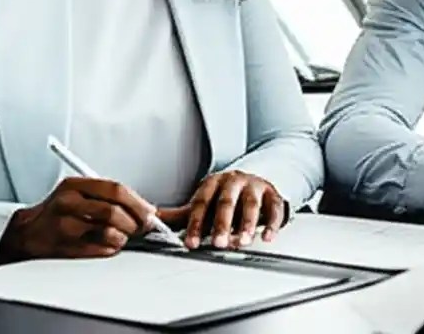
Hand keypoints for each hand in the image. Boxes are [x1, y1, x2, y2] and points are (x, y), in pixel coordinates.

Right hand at [0, 177, 158, 263]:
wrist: (27, 233)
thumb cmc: (61, 214)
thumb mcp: (84, 195)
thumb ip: (115, 199)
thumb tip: (154, 211)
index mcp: (75, 185)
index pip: (115, 189)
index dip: (138, 203)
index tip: (150, 213)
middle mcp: (68, 202)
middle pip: (113, 211)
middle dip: (135, 221)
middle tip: (142, 227)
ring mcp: (64, 225)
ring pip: (109, 232)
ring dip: (123, 237)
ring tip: (120, 236)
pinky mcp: (63, 247)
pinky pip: (100, 250)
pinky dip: (111, 249)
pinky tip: (106, 245)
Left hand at [158, 170, 283, 249]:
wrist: (254, 183)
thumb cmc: (225, 197)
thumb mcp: (204, 203)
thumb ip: (180, 214)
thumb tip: (150, 220)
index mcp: (213, 182)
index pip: (202, 203)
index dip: (196, 224)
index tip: (192, 243)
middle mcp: (234, 181)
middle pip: (227, 202)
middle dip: (222, 224)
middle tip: (218, 243)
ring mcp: (255, 186)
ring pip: (251, 205)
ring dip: (247, 225)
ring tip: (242, 242)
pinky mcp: (273, 194)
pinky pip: (274, 209)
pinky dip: (272, 225)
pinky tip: (267, 237)